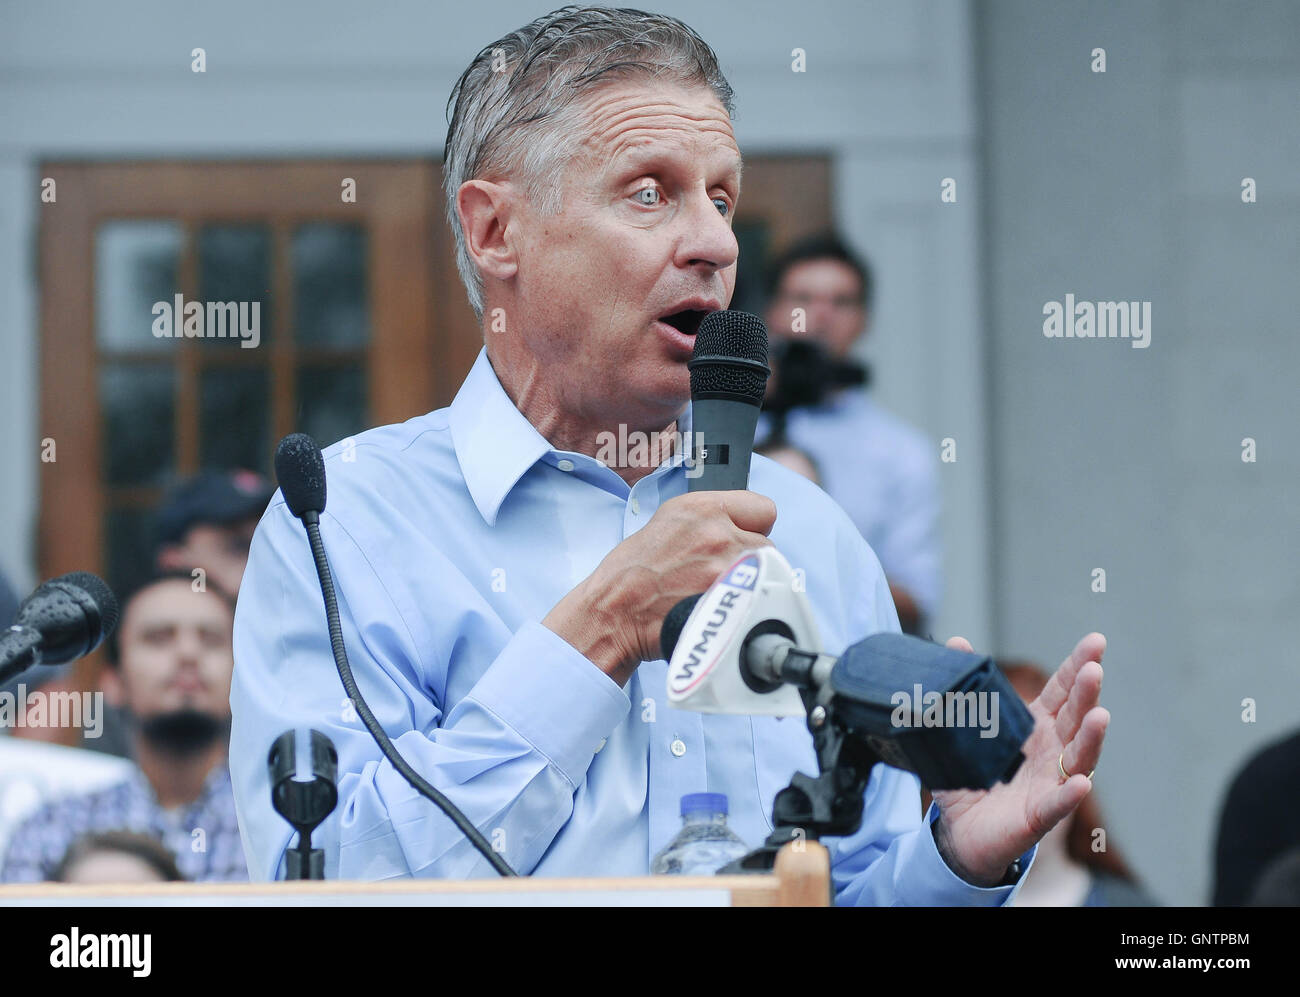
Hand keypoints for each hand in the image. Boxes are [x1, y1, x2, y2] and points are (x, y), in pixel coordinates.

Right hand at [542, 491, 776, 685]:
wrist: (614, 613)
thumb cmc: (632, 574)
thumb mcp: (666, 525)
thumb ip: (707, 521)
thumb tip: (738, 527)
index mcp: (700, 509)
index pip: (762, 508)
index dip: (753, 527)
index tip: (741, 539)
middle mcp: (718, 533)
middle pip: (766, 546)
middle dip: (749, 560)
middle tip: (718, 575)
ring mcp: (726, 568)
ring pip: (765, 575)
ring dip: (748, 585)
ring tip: (716, 594)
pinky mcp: (730, 600)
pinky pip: (758, 601)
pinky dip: (745, 607)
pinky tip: (719, 610)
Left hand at [930, 632, 1109, 885]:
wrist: (960, 829)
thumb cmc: (971, 775)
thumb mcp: (962, 728)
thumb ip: (965, 687)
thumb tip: (957, 642)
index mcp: (1037, 725)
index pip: (1062, 691)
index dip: (1078, 667)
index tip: (1095, 642)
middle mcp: (1053, 750)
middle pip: (1076, 717)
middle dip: (1087, 693)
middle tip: (1095, 669)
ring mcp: (1052, 782)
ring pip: (1079, 758)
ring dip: (1091, 737)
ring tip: (1100, 715)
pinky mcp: (1040, 815)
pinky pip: (1058, 803)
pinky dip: (1069, 794)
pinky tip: (1080, 784)